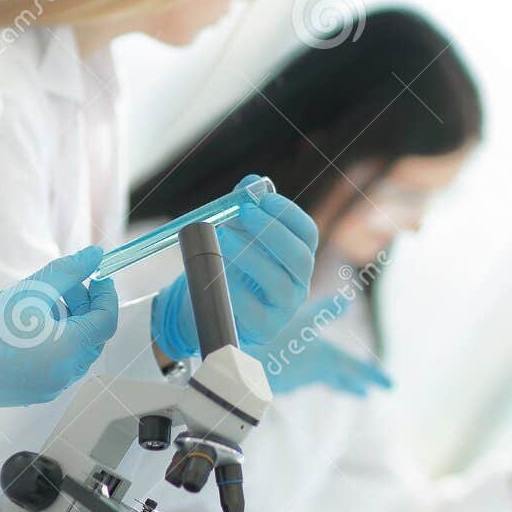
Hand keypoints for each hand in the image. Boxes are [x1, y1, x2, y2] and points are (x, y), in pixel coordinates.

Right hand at [0, 246, 117, 407]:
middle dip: (87, 309)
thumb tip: (96, 255)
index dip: (106, 295)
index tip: (99, 276)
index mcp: (67, 352)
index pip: (106, 321)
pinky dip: (56, 344)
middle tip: (68, 286)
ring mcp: (48, 389)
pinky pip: (57, 366)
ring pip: (76, 353)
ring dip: (71, 326)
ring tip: (45, 304)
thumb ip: (68, 271)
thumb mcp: (30, 290)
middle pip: (93, 338)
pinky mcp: (32, 394)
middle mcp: (64, 376)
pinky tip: (31, 327)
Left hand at [150, 177, 317, 359]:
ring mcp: (284, 308)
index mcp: (295, 256)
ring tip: (224, 239)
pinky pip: (255, 310)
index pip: (307, 233)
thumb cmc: (226, 266)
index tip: (262, 199)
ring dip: (251, 257)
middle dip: (272, 232)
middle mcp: (297, 282)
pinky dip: (237, 290)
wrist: (204, 305)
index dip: (287, 214)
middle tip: (245, 214)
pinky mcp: (264, 328)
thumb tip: (251, 183)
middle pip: (299, 257)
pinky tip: (219, 274)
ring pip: (279, 283)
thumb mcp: (235, 234)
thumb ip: (244, 208)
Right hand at [257, 295, 392, 396]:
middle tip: (368, 392)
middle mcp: (313, 371)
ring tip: (342, 385)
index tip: (391, 386)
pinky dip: (305, 373)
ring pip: (319, 379)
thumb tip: (348, 298)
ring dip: (333, 381)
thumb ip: (325, 309)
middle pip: (339, 378)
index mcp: (324, 357)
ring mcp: (296, 380)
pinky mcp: (279, 382)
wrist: (238, 369)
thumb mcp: (301, 316)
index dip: (372, 375)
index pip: (354, 368)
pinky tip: (300, 373)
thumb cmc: (272, 339)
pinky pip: (299, 377)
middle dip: (354, 383)